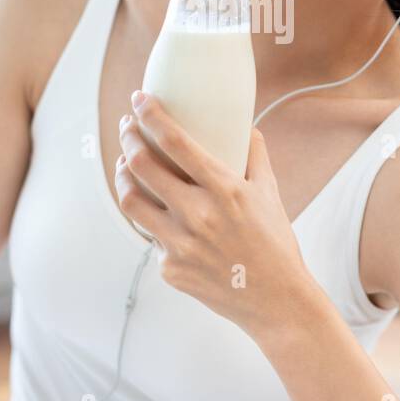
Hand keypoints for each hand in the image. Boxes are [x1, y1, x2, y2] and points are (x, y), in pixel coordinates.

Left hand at [114, 90, 318, 341]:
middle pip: (141, 166)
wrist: (277, 301)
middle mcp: (198, 215)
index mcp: (225, 189)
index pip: (175, 141)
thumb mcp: (270, 193)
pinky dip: (150, 219)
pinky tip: (155, 211)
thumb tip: (244, 126)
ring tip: (126, 164)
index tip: (138, 99)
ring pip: (131, 201)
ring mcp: (180, 245)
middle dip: (127, 138)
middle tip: (126, 127)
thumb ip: (254, 155)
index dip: (150, 115)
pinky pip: (150, 236)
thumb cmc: (276, 242)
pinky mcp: (170, 269)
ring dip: (123, 176)